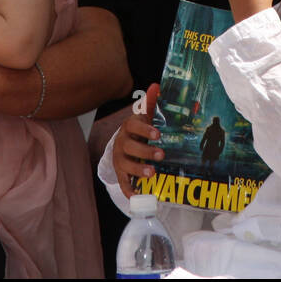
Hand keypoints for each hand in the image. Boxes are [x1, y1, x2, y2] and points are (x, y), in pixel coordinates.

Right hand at [112, 83, 162, 198]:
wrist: (124, 143)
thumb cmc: (139, 131)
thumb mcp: (145, 117)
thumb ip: (151, 103)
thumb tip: (156, 85)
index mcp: (129, 127)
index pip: (133, 126)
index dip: (144, 129)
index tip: (158, 134)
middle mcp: (121, 142)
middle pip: (129, 147)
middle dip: (145, 151)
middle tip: (161, 155)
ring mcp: (119, 158)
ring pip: (125, 164)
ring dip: (138, 169)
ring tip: (152, 173)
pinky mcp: (120, 172)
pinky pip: (122, 181)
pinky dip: (128, 189)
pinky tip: (136, 196)